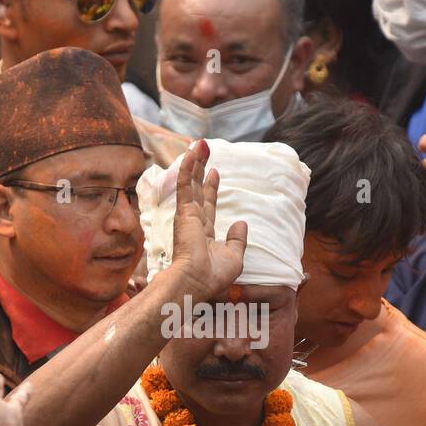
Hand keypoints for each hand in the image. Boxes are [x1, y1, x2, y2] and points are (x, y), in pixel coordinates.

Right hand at [168, 139, 246, 300]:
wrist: (196, 282)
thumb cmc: (213, 275)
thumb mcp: (234, 256)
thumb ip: (238, 239)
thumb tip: (242, 222)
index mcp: (204, 234)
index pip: (208, 205)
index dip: (211, 188)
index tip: (214, 172)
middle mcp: (194, 222)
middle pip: (197, 189)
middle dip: (200, 169)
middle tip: (203, 149)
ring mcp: (187, 215)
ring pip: (190, 182)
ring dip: (194, 162)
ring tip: (199, 143)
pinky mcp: (183, 211)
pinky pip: (185, 184)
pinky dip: (187, 167)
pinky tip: (191, 152)